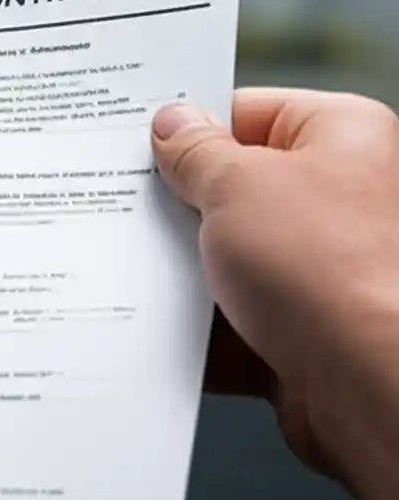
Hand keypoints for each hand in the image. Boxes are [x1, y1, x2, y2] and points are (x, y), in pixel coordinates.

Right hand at [151, 88, 398, 499]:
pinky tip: (158, 326)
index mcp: (343, 138)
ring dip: (183, 272)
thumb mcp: (238, 186)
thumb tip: (174, 124)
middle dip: (178, 206)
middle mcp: (342, 199)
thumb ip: (196, 152)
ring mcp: (324, 270)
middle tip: (126, 206)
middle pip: (233, 188)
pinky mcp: (304, 331)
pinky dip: (196, 329)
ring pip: (227, 259)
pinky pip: (231, 320)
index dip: (188, 127)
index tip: (135, 143)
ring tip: (138, 270)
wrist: (373, 387)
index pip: (248, 113)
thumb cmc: (333, 273)